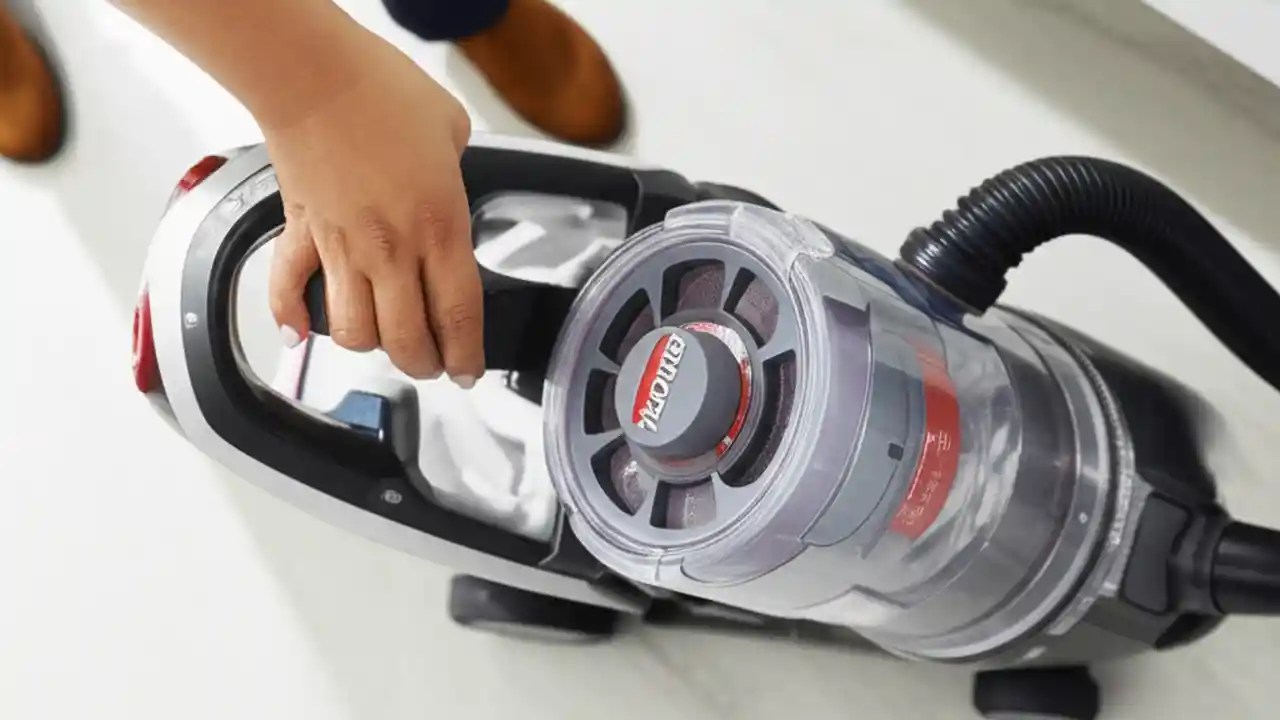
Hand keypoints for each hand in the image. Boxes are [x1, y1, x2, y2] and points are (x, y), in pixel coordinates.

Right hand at [264, 37, 480, 385]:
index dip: (465, 355)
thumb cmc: (383, 91)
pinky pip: (287, 290)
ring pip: (352, 331)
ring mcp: (341, 247)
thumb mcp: (452, 130)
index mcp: (440, 227)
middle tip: (431, 365)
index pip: (458, 314)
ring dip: (368, 347)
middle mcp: (391, 249)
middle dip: (422, 365)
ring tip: (382, 342)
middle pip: (406, 339)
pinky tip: (301, 333)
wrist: (314, 74)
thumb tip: (447, 181)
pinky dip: (290, 318)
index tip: (468, 371)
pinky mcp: (300, 232)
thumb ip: (456, 168)